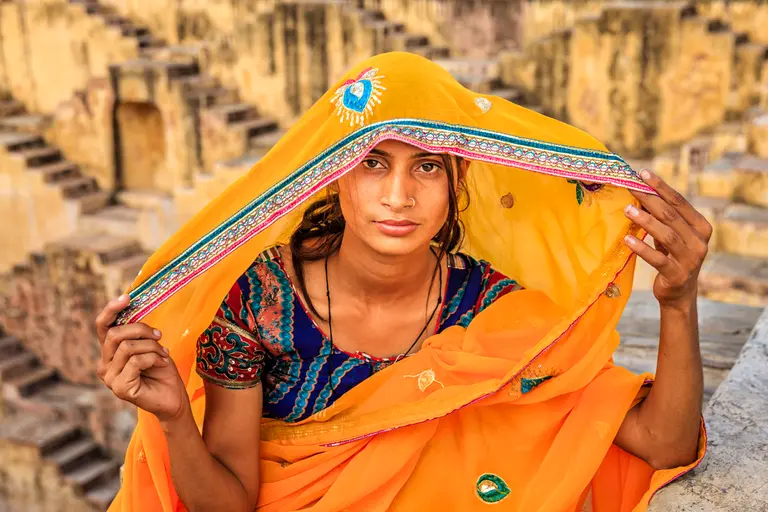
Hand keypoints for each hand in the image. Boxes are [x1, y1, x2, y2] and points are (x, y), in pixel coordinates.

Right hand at [95, 295, 188, 422]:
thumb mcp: (150, 345)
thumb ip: (137, 332)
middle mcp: (104, 364)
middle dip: (140, 330)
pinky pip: (136, 361)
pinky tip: (162, 363)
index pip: (102, 327)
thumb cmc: (162, 370)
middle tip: (159, 335)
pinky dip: (154, 358)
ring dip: (151, 346)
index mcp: (109, 352)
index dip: (111, 310)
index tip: (127, 297)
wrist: (173, 398)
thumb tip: (133, 306)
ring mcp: (109, 378)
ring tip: (164, 353)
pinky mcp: (120, 388)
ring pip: (127, 347)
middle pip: (115, 334)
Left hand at [623, 170, 711, 309]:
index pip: (679, 202)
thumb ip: (663, 217)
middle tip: (630, 186)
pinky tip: (627, 240)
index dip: (660, 187)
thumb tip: (640, 191)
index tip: (643, 173)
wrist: (679, 294)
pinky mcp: (677, 275)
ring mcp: (690, 259)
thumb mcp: (672, 235)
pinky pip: (658, 259)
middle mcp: (699, 241)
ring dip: (646, 221)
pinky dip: (642, 248)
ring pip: (667, 235)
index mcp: (701, 227)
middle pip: (671, 215)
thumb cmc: (672, 257)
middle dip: (649, 199)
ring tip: (627, 210)